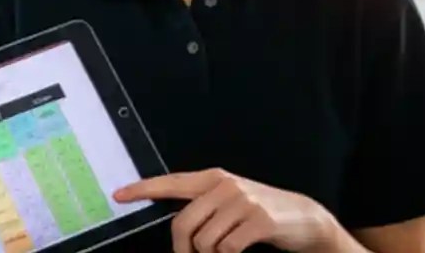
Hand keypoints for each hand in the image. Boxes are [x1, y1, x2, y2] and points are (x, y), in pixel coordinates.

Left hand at [114, 169, 344, 252]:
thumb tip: (177, 229)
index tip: (119, 195)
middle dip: (183, 249)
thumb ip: (203, 206)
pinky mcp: (260, 220)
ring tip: (226, 250)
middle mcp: (225, 185)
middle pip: (183, 223)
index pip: (171, 182)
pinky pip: (228, 248)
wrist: (305, 218)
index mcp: (213, 178)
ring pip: (204, 241)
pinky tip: (240, 250)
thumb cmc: (259, 213)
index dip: (143, 189)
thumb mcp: (230, 201)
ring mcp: (243, 201)